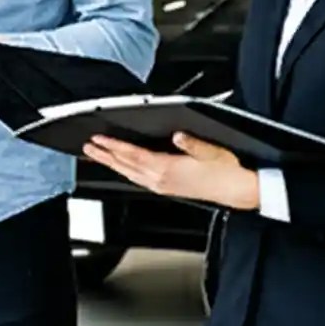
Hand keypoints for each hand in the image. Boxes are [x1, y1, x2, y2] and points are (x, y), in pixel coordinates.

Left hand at [83, 132, 259, 210]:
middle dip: (105, 155)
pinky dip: (125, 171)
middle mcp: (160, 180)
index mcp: (168, 169)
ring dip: (111, 163)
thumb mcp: (212, 151)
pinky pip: (138, 179)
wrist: (236, 190)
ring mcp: (162, 186)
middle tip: (88, 146)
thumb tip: (178, 135)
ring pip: (129, 173)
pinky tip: (121, 167)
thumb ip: (193, 143)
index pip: (133, 156)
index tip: (99, 139)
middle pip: (125, 165)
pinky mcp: (166, 188)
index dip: (114, 146)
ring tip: (97, 155)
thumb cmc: (225, 170)